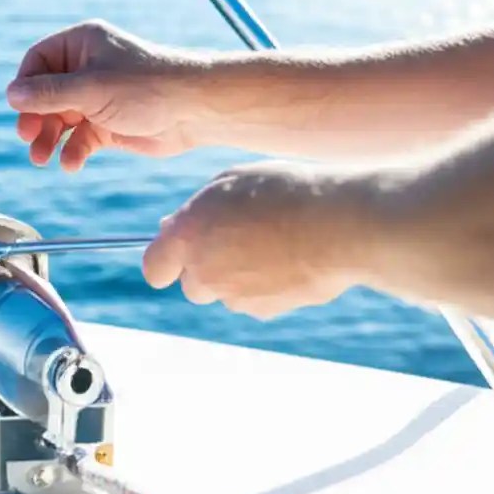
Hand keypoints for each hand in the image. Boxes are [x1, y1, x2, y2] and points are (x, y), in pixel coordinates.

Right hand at [6, 20, 204, 170]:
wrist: (194, 111)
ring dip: (49, 139)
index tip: (20, 111)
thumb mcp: (91, 88)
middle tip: (29, 139)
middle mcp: (86, 69)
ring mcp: (97, 98)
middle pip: (45, 95)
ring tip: (42, 158)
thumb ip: (49, 93)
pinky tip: (72, 164)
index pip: (37, 63)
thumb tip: (11, 95)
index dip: (25, 87)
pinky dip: (73, 151)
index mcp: (81, 45)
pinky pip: (79, 139)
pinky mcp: (108, 125)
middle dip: (35, 119)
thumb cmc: (147, 87)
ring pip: (59, 120)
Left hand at [142, 161, 374, 317]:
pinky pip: (254, 302)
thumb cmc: (286, 192)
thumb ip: (195, 209)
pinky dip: (265, 287)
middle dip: (207, 268)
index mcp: (189, 235)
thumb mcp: (232, 182)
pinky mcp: (262, 311)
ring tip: (274, 245)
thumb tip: (171, 229)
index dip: (166, 261)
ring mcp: (232, 295)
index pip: (154, 267)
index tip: (180, 255)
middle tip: (240, 239)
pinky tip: (290, 261)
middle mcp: (204, 271)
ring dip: (238, 276)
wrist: (339, 224)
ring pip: (224, 293)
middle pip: (192, 284)